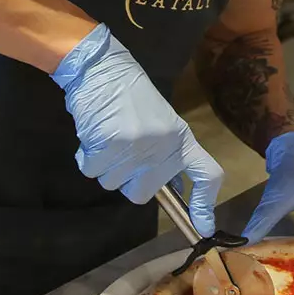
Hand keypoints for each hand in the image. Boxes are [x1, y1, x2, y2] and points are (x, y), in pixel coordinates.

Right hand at [52, 24, 224, 234]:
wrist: (102, 67)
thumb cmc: (129, 95)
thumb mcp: (160, 123)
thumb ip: (165, 154)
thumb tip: (170, 191)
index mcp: (181, 138)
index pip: (206, 174)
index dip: (205, 204)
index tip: (204, 227)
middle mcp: (164, 146)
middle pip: (142, 193)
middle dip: (126, 179)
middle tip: (122, 151)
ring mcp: (137, 147)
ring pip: (113, 184)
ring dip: (104, 166)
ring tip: (108, 135)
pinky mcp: (109, 145)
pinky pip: (92, 172)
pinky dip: (87, 158)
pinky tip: (93, 135)